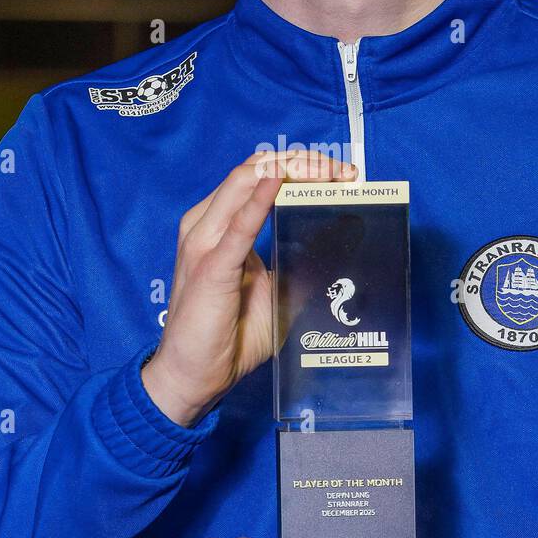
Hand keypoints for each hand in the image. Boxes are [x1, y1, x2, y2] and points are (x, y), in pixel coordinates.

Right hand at [142, 149, 357, 426]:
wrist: (192, 375)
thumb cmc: (228, 335)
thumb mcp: (273, 289)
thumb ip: (296, 262)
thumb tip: (339, 242)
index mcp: (219, 225)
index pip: (259, 175)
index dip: (301, 166)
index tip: (343, 175)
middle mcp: (206, 225)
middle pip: (254, 168)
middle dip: (303, 162)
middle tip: (345, 173)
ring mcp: (203, 242)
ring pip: (244, 182)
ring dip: (290, 171)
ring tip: (327, 173)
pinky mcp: (209, 267)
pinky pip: (236, 227)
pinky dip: (258, 201)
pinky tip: (278, 184)